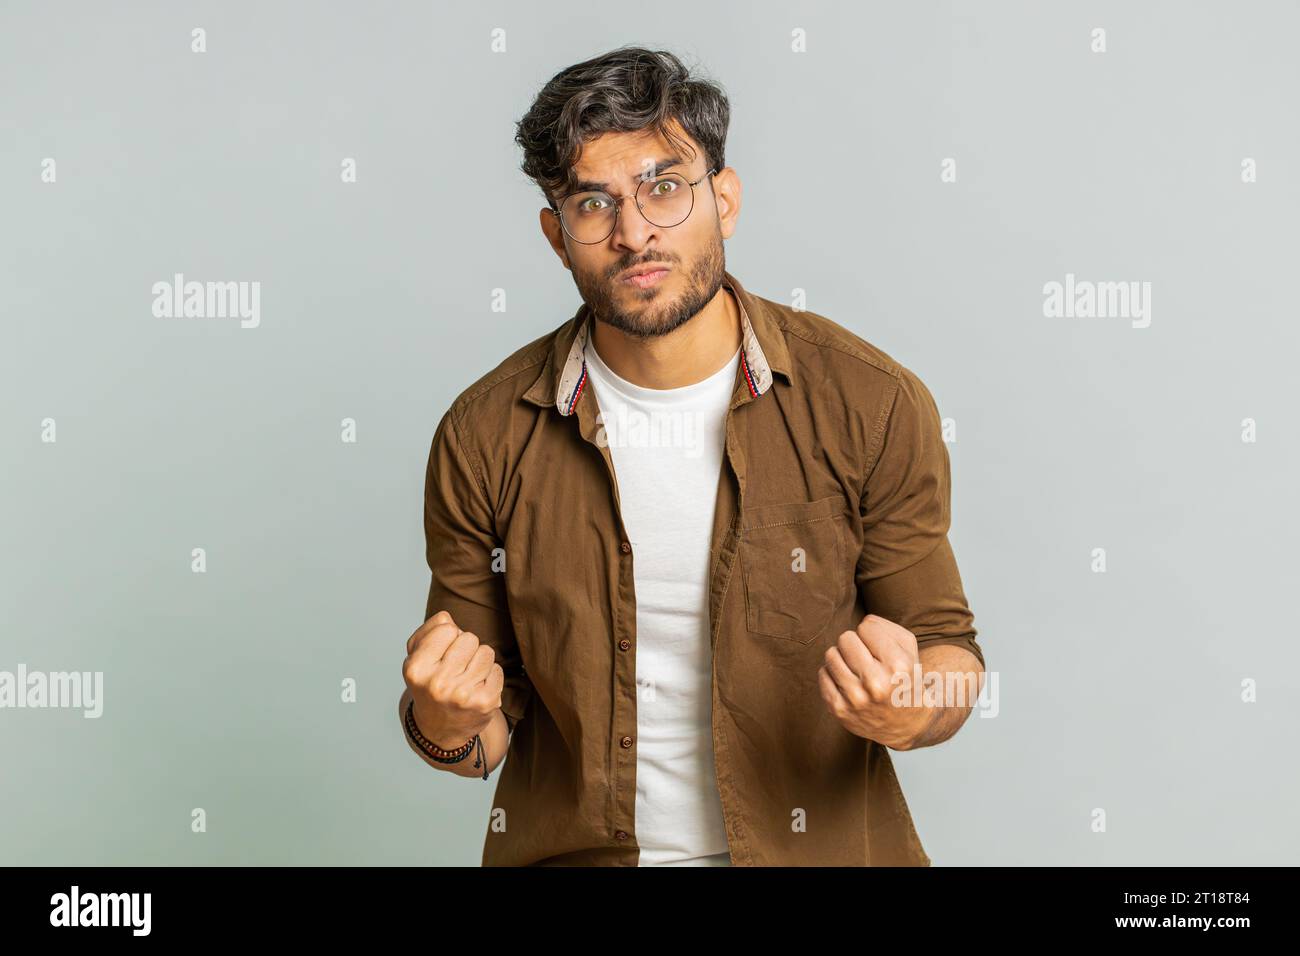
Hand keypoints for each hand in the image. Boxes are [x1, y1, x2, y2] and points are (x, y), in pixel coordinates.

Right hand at [402, 610, 503, 748]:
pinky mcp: (484, 703)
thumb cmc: (430, 682)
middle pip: (470, 638)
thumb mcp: (417, 655)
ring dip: (479, 661)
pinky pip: (497, 670)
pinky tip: (476, 689)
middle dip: (466, 648)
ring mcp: (462, 695)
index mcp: (416, 668)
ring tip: (466, 678)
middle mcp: (437, 684)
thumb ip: (430, 629)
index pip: (448, 629)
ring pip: (486, 652)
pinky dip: (490, 676)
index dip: (448, 638)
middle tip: (456, 668)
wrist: (439, 729)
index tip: (441, 655)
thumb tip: (448, 618)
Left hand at [817, 613, 930, 749]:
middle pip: (846, 639)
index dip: (872, 635)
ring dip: (842, 658)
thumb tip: (863, 621)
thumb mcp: (909, 650)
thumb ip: (886, 627)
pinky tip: (848, 683)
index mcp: (897, 666)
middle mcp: (876, 684)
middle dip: (855, 644)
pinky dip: (833, 674)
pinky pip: (822, 673)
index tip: (879, 649)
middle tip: (865, 659)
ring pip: (831, 654)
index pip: (866, 627)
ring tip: (856, 670)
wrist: (906, 724)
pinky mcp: (838, 709)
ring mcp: (855, 699)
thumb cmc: (904, 678)